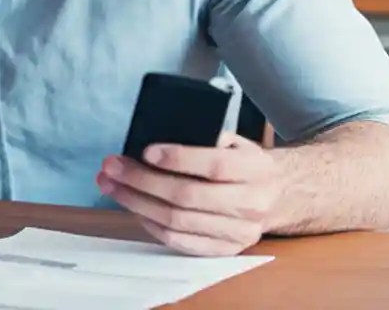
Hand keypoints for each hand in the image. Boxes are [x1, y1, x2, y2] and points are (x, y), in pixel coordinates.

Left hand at [96, 132, 282, 256]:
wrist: (277, 196)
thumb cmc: (243, 163)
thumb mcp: (236, 142)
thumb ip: (206, 138)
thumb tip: (157, 137)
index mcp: (256, 170)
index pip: (215, 166)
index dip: (178, 159)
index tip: (145, 151)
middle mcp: (251, 204)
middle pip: (188, 196)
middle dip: (142, 180)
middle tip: (112, 166)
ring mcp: (238, 232)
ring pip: (178, 221)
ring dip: (136, 202)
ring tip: (111, 185)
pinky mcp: (223, 250)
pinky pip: (179, 241)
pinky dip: (150, 224)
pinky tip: (132, 206)